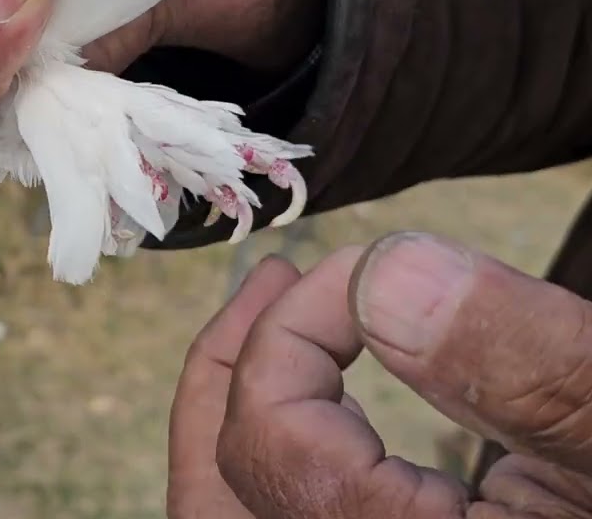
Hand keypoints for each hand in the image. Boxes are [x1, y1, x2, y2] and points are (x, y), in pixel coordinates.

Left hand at [169, 233, 591, 517]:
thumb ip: (535, 369)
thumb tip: (389, 274)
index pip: (281, 452)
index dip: (295, 337)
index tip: (373, 267)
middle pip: (226, 493)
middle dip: (246, 363)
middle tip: (288, 277)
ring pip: (229, 510)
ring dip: (237, 402)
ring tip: (273, 312)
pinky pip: (274, 514)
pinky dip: (274, 445)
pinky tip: (313, 386)